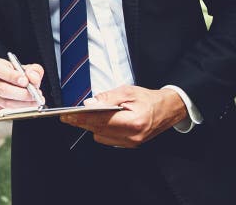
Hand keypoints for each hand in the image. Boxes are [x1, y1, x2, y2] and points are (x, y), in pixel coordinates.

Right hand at [0, 58, 44, 110]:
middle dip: (21, 94)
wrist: (11, 84)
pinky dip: (21, 109)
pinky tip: (29, 105)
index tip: (26, 81)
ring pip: (6, 103)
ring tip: (35, 100)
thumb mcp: (27, 68)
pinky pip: (8, 111)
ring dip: (24, 104)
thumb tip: (33, 78)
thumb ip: (33, 70)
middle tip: (34, 94)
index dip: (12, 76)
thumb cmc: (17, 74)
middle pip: (2, 89)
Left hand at [59, 85, 187, 147]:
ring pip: (101, 137)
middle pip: (98, 130)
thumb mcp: (127, 91)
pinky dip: (101, 130)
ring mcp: (131, 143)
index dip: (81, 119)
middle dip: (82, 123)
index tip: (67, 116)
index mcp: (133, 122)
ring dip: (91, 126)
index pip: (100, 121)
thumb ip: (107, 98)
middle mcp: (132, 136)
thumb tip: (89, 104)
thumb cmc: (149, 99)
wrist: (168, 109)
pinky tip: (98, 121)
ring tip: (83, 116)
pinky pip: (108, 139)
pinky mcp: (130, 145)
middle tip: (68, 116)